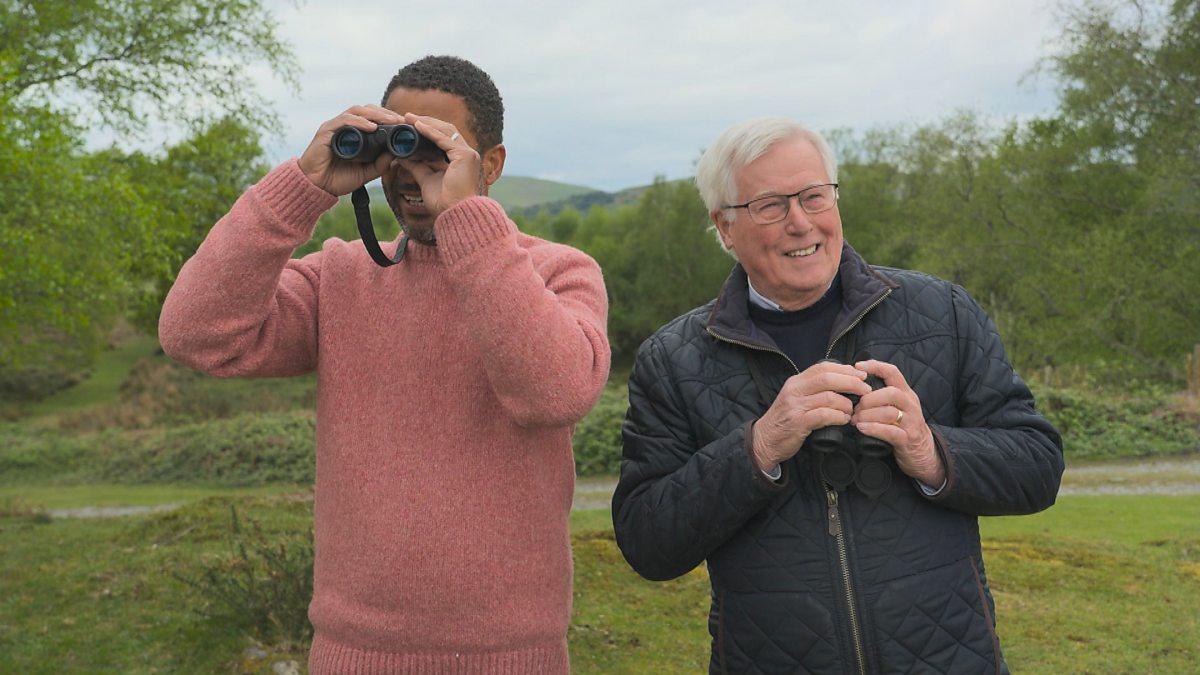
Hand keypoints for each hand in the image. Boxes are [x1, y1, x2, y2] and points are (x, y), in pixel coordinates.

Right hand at [297, 105, 404, 195]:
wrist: (316, 187)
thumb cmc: (337, 179)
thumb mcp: (365, 173)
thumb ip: (379, 165)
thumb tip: (396, 154)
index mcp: (353, 133)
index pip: (371, 117)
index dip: (387, 117)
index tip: (403, 123)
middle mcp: (344, 126)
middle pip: (366, 110)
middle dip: (384, 113)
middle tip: (400, 120)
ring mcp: (334, 127)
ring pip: (357, 111)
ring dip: (375, 114)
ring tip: (390, 121)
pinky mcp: (326, 132)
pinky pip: (344, 121)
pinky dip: (359, 122)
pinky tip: (372, 127)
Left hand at [388, 112, 483, 217]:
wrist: (455, 214)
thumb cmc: (445, 203)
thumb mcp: (426, 179)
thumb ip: (417, 166)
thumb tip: (402, 156)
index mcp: (460, 160)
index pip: (444, 138)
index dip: (428, 130)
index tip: (410, 125)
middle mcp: (467, 155)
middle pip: (446, 131)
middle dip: (426, 122)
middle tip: (407, 117)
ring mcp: (468, 154)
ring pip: (446, 131)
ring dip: (427, 123)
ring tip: (409, 118)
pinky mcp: (465, 156)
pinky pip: (445, 139)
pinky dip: (431, 131)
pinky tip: (418, 126)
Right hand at [751, 361, 870, 472]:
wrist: (764, 441)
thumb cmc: (785, 421)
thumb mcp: (795, 398)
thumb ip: (814, 389)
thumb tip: (843, 381)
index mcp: (795, 382)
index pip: (823, 367)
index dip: (845, 369)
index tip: (861, 374)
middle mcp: (794, 391)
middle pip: (828, 378)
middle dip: (851, 382)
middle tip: (865, 390)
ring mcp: (795, 406)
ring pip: (829, 397)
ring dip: (846, 404)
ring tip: (852, 411)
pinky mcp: (798, 423)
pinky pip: (824, 415)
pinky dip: (839, 417)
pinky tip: (844, 420)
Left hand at [851, 359, 944, 485]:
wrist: (924, 453)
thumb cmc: (903, 427)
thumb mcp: (897, 407)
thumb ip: (881, 395)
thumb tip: (856, 385)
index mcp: (906, 394)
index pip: (893, 372)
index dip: (875, 366)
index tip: (858, 366)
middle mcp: (910, 405)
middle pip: (891, 393)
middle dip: (869, 399)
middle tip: (855, 408)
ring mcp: (911, 422)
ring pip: (889, 412)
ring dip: (867, 415)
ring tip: (855, 420)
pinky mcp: (907, 439)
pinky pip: (891, 431)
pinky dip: (874, 429)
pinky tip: (862, 429)